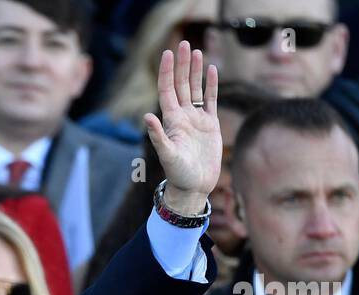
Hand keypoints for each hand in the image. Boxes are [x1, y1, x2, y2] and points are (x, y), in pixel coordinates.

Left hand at [144, 41, 220, 213]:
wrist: (194, 187)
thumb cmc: (178, 174)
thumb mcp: (167, 155)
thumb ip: (158, 136)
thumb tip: (147, 116)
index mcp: (171, 121)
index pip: (167, 90)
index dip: (166, 72)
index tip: (167, 53)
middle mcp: (182, 117)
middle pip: (181, 85)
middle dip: (181, 65)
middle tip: (183, 43)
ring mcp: (196, 119)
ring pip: (196, 89)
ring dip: (195, 71)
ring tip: (196, 51)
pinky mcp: (210, 125)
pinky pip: (211, 100)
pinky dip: (211, 85)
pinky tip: (211, 70)